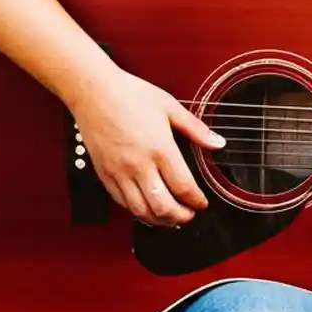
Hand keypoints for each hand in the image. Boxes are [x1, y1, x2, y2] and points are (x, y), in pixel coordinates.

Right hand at [67, 69, 225, 226]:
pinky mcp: (104, 174)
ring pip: (141, 211)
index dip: (197, 201)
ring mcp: (119, 172)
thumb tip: (218, 142)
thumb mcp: (170, 107)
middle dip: (181, 217)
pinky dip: (137, 211)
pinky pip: (122, 202)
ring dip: (159, 220)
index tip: (201, 203)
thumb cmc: (129, 94)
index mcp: (160, 149)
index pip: (184, 188)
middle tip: (189, 215)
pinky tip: (147, 207)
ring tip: (170, 217)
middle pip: (163, 207)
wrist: (93, 90)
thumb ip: (196, 129)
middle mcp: (139, 165)